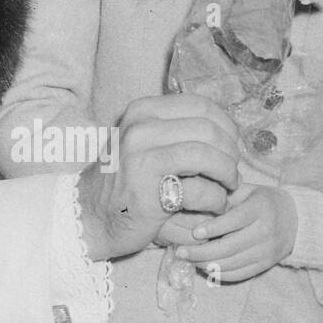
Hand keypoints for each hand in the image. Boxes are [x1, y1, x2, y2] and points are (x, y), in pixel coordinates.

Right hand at [77, 94, 239, 261]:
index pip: (201, 106)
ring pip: (208, 156)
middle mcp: (140, 128)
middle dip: (230, 152)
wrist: (90, 216)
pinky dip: (217, 199)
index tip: (232, 146)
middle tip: (232, 171)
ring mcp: (141, 158)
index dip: (227, 126)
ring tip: (228, 187)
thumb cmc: (125, 181)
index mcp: (142, 110)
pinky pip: (201, 190)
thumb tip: (226, 126)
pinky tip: (215, 206)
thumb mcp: (143, 141)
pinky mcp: (148, 191)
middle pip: (208, 129)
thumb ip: (176, 128)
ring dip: (228, 174)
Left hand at [167, 183, 296, 281]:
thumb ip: (225, 194)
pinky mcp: (265, 265)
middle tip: (180, 251)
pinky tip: (204, 267)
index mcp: (260, 208)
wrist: (295, 219)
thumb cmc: (262, 201)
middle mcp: (266, 231)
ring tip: (188, 259)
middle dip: (201, 252)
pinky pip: (239, 274)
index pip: (234, 221)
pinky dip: (218, 273)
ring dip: (206, 264)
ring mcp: (266, 251)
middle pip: (229, 247)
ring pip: (231, 263)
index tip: (194, 233)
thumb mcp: (247, 191)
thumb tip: (197, 200)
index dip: (213, 228)